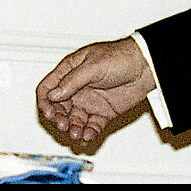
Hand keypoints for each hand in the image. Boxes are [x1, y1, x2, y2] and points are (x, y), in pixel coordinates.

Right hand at [36, 38, 156, 143]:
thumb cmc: (121, 57)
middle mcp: (77, 88)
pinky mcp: (102, 113)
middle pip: (58, 108)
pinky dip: (88, 132)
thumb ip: (72, 81)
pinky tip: (89, 134)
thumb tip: (53, 94)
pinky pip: (91, 126)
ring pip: (74, 120)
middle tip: (64, 125)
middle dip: (58, 119)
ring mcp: (89, 101)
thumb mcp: (93, 65)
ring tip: (77, 133)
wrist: (146, 66)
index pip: (48, 88)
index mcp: (70, 71)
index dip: (45, 101)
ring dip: (72, 128)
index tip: (49, 113)